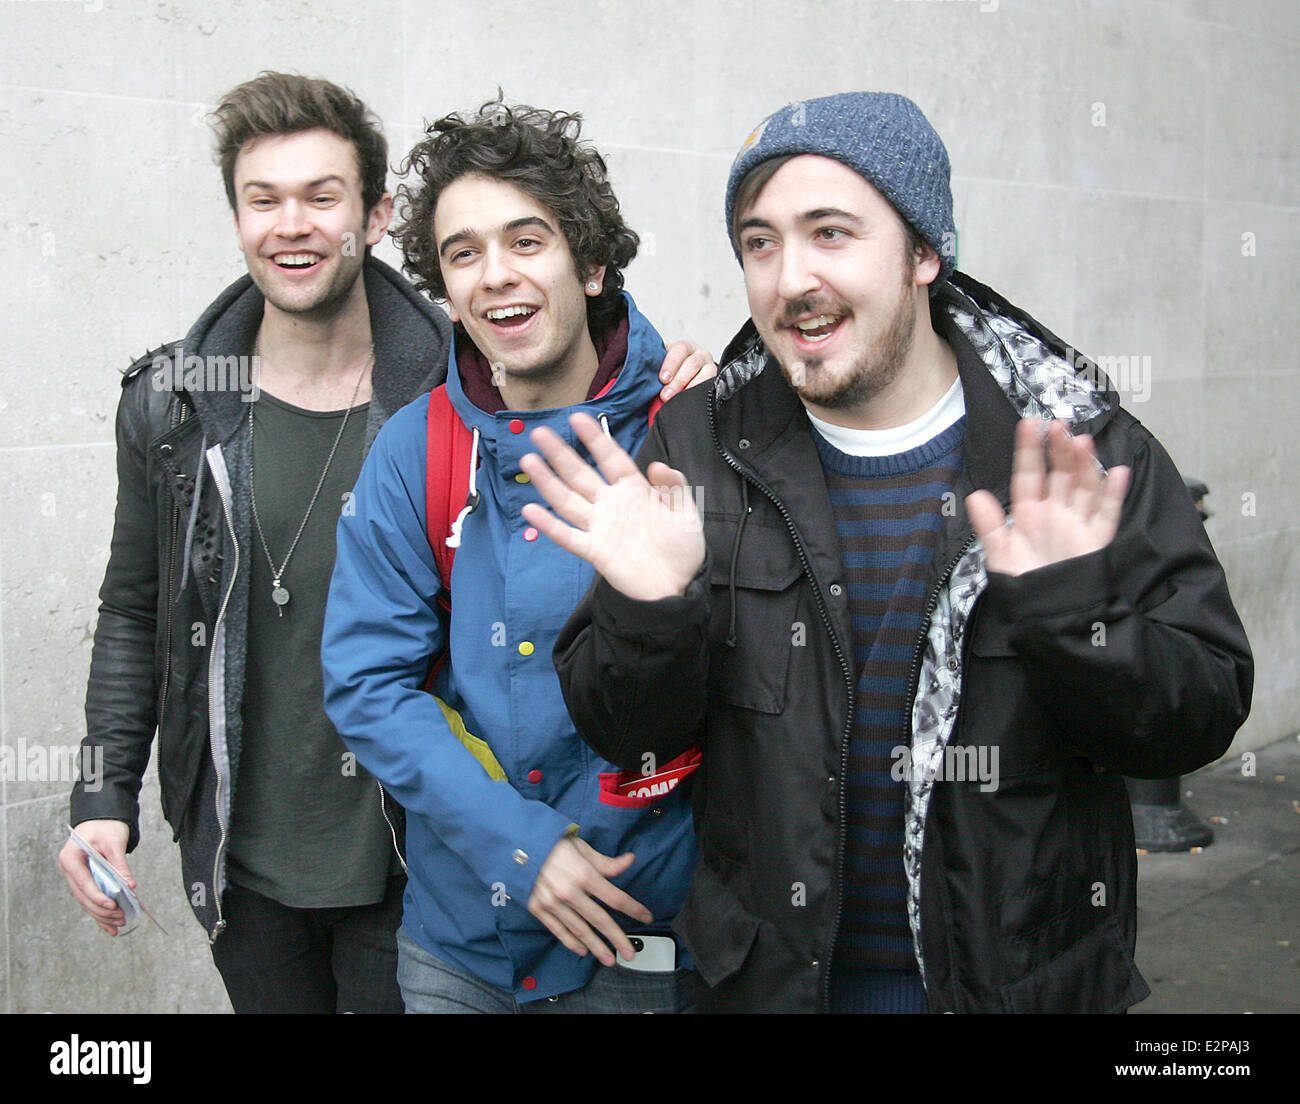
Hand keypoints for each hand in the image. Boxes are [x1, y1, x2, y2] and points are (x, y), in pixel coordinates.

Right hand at [58, 819, 132, 935]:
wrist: (100, 819)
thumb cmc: (105, 826)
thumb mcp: (114, 842)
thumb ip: (119, 865)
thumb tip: (130, 886)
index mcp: (71, 858)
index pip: (84, 883)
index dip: (98, 897)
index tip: (113, 906)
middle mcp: (69, 870)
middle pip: (84, 897)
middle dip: (102, 910)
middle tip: (121, 918)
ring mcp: (75, 877)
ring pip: (86, 902)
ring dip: (102, 915)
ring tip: (119, 924)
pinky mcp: (84, 881)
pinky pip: (91, 900)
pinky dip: (100, 913)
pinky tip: (110, 926)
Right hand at [521, 413, 705, 601]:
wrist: (680, 586)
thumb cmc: (683, 547)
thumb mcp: (686, 512)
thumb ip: (674, 486)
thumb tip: (656, 464)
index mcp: (634, 490)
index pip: (610, 458)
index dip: (595, 439)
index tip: (578, 418)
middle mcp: (611, 504)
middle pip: (580, 475)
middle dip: (560, 454)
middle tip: (540, 433)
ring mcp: (600, 527)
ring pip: (568, 500)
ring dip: (548, 482)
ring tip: (529, 461)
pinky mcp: (596, 551)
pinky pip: (569, 537)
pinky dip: (550, 526)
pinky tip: (532, 510)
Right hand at [527, 836, 653, 966]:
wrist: (518, 845)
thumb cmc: (554, 844)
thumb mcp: (582, 848)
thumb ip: (606, 862)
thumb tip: (630, 861)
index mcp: (583, 874)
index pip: (614, 897)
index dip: (633, 908)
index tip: (646, 917)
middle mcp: (569, 892)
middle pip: (599, 919)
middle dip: (617, 938)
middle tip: (629, 953)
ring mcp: (552, 903)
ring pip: (580, 930)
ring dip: (596, 947)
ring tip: (609, 959)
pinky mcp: (538, 909)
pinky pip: (559, 930)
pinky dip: (571, 942)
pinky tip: (583, 951)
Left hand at [658, 340, 715, 402]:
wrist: (684, 379)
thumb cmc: (670, 373)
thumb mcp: (662, 367)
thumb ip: (654, 369)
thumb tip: (642, 380)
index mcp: (684, 347)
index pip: (680, 349)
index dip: (671, 364)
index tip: (662, 379)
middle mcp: (699, 354)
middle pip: (692, 363)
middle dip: (678, 380)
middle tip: (665, 395)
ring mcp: (709, 366)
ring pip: (704, 374)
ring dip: (691, 388)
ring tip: (679, 400)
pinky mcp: (715, 379)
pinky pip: (711, 385)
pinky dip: (701, 393)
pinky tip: (692, 400)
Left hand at [967, 418, 1129, 576]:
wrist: (1048, 614)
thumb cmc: (1023, 584)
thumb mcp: (1000, 555)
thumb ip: (989, 526)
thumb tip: (974, 497)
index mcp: (1029, 513)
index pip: (1028, 475)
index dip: (1028, 450)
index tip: (1029, 425)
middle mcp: (1054, 512)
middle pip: (1059, 475)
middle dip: (1059, 451)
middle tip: (1058, 427)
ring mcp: (1077, 523)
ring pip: (1084, 486)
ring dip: (1085, 464)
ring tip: (1082, 442)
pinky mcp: (1096, 539)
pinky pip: (1107, 513)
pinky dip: (1114, 493)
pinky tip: (1118, 473)